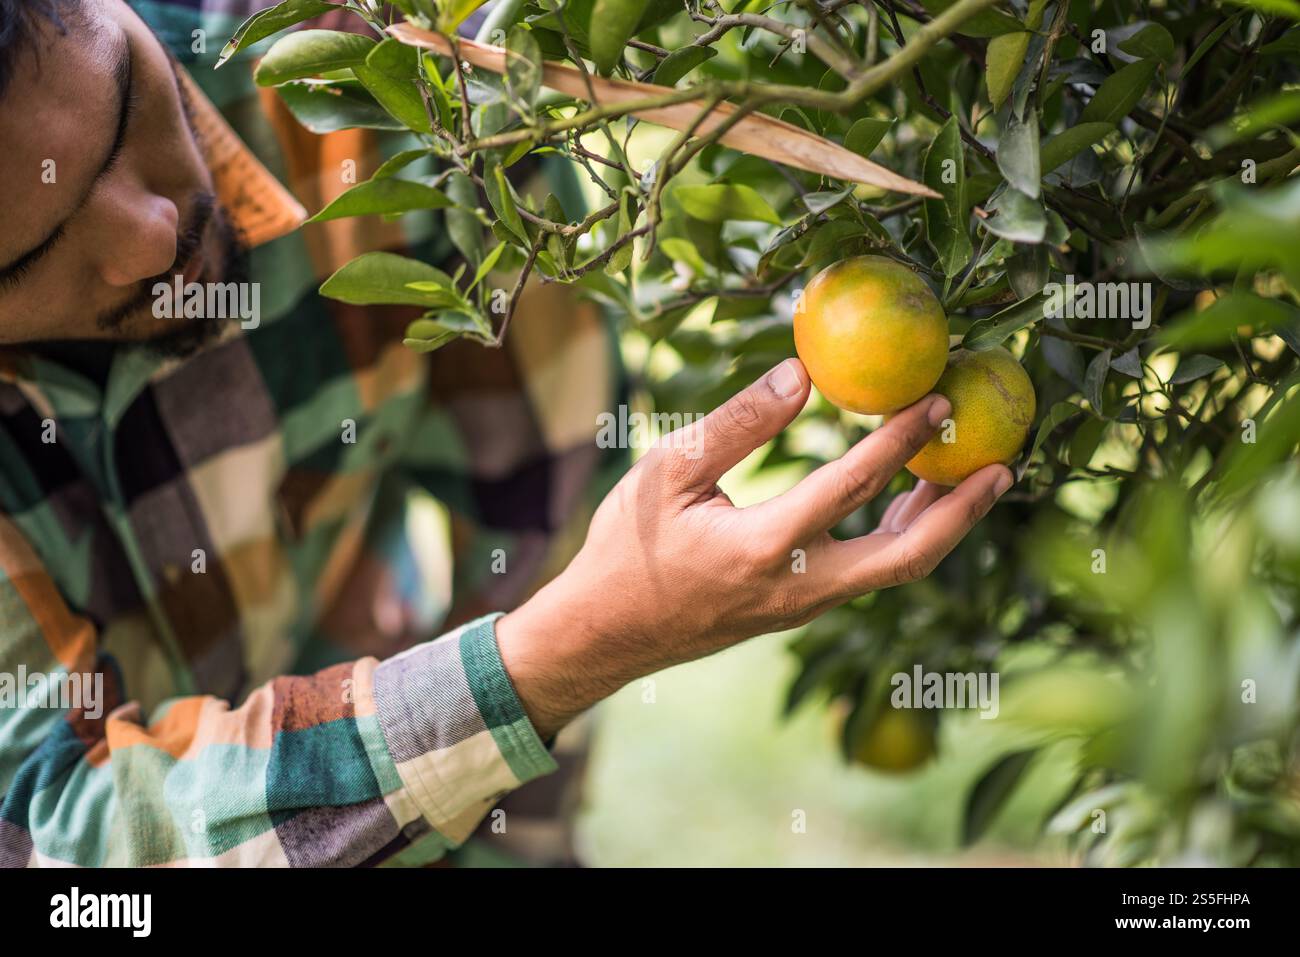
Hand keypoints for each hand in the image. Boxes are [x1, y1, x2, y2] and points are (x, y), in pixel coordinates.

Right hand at [496, 358, 1012, 737]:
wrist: (603, 633)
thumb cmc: (625, 547)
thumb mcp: (668, 472)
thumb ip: (738, 423)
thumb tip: (805, 373)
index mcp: (762, 548)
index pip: (851, 486)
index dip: (901, 440)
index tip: (939, 398)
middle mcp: (796, 587)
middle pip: (907, 557)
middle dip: (962, 512)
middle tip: (1003, 465)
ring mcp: (800, 606)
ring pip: (893, 572)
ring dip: (938, 527)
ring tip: (972, 477)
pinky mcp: (795, 609)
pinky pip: (866, 574)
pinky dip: (900, 538)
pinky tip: (907, 504)